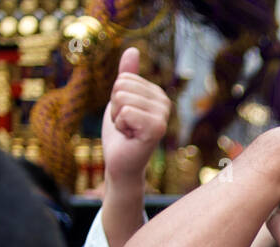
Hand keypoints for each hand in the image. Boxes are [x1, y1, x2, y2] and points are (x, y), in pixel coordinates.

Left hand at [101, 47, 171, 187]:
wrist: (120, 164)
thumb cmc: (121, 135)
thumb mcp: (120, 100)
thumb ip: (127, 76)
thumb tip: (132, 49)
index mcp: (157, 94)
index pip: (123, 79)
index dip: (115, 100)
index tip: (124, 118)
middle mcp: (164, 102)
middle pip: (121, 86)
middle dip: (115, 108)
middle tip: (125, 126)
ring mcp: (162, 116)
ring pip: (121, 99)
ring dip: (117, 119)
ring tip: (127, 132)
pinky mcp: (157, 128)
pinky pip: (126, 112)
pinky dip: (121, 126)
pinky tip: (130, 137)